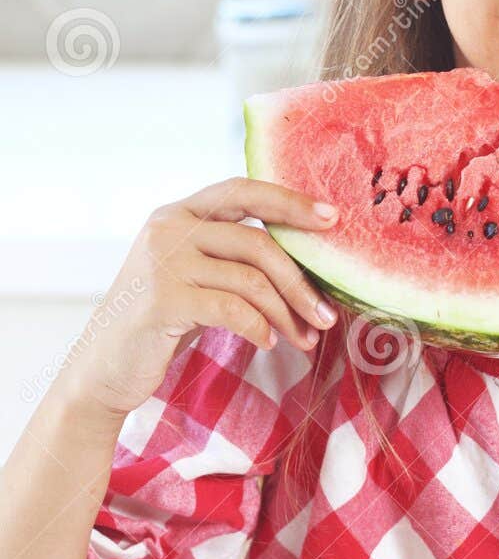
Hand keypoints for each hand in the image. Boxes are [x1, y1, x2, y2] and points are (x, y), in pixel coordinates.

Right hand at [60, 178, 340, 419]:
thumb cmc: (163, 321)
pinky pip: (233, 310)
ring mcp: (162, 262)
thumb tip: (309, 260)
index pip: (243, 190)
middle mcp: (168, 228)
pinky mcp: (162, 300)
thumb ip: (233, 256)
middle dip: (301, 281)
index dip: (290, 202)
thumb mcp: (196, 275)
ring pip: (251, 279)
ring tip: (306, 338)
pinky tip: (270, 342)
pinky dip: (260, 328)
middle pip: (257, 241)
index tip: (333, 218)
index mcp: (179, 213)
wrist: (105, 367)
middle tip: (327, 315)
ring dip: (287, 313)